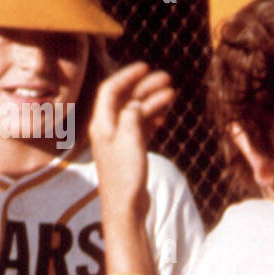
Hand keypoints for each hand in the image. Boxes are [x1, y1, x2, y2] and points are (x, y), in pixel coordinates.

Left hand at [90, 63, 173, 274]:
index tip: (145, 67)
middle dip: (145, 86)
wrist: (125, 207)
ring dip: (152, 101)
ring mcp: (118, 140)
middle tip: (166, 79)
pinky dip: (152, 117)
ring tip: (172, 93)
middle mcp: (107, 129)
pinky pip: (141, 127)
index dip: (127, 75)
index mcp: (102, 124)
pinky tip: (165, 113)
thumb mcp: (130, 140)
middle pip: (125, 99)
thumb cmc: (125, 175)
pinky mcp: (129, 151)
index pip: (111, 90)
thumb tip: (137, 103)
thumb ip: (132, 116)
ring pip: (135, 112)